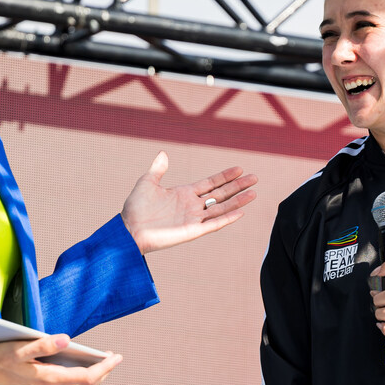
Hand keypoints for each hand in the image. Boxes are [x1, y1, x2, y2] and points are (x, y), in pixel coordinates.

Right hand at [0, 333, 121, 384]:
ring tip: (101, 362)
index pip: (86, 377)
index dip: (104, 367)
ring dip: (93, 378)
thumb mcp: (16, 347)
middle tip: (114, 358)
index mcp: (47, 379)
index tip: (116, 356)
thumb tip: (66, 338)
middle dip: (103, 373)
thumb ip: (42, 344)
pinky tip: (78, 367)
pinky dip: (79, 381)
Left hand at [120, 151, 257, 254]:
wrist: (129, 229)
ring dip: (238, 201)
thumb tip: (164, 153)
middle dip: (238, 186)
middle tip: (255, 178)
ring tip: (254, 193)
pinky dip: (227, 219)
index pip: (210, 183)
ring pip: (221, 208)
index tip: (240, 169)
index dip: (225, 176)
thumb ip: (158, 169)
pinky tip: (240, 212)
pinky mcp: (192, 232)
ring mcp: (194, 219)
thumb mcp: (147, 182)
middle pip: (220, 194)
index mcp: (184, 194)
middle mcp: (192, 206)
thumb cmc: (135, 207)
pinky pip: (213, 224)